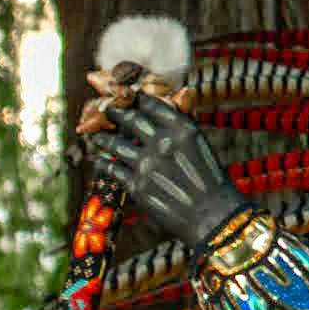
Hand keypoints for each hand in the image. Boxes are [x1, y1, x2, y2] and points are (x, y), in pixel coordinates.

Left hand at [76, 86, 244, 255]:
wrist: (212, 215)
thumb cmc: (211, 180)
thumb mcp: (200, 145)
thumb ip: (179, 128)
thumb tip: (162, 111)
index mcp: (181, 128)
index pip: (151, 105)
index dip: (136, 97)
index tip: (127, 94)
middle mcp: (162, 142)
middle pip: (130, 119)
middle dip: (114, 111)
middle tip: (105, 107)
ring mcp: (147, 164)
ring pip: (115, 144)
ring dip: (103, 137)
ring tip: (96, 135)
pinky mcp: (137, 186)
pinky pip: (113, 170)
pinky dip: (103, 163)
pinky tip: (98, 160)